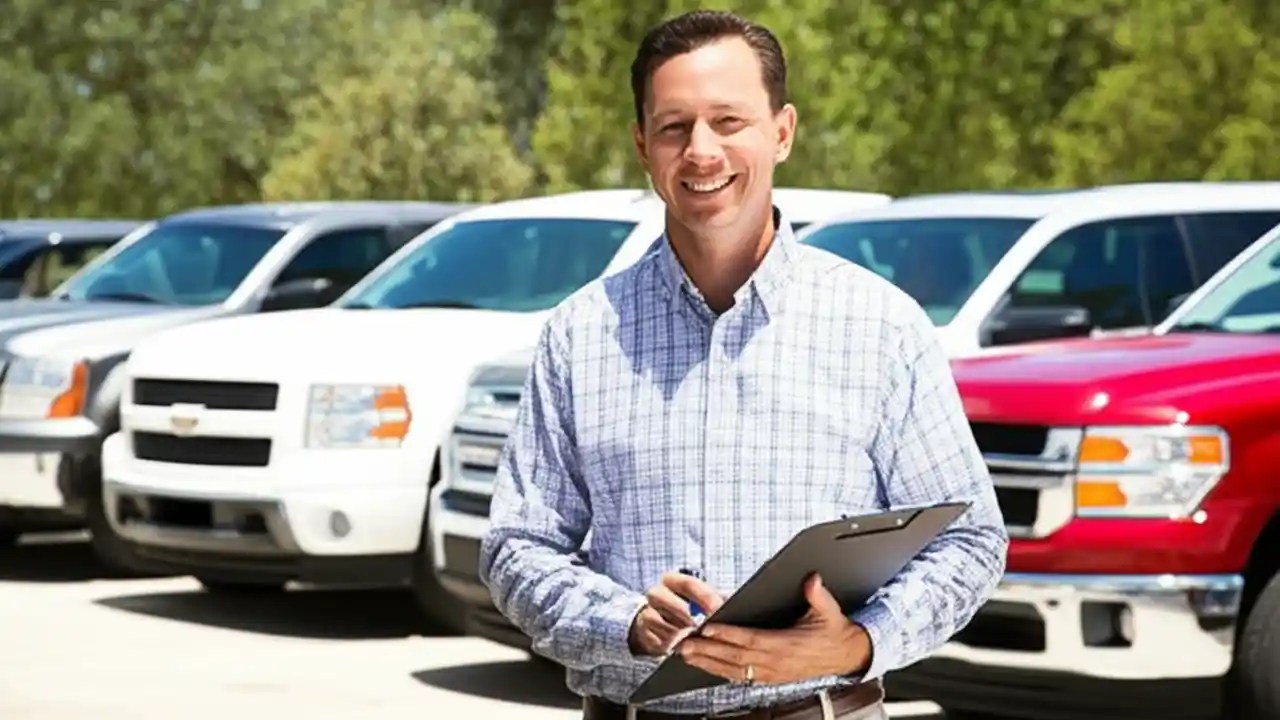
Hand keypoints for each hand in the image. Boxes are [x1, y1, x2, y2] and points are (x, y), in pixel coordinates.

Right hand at [629, 571, 725, 656]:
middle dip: (683, 612)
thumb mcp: (702, 600)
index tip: (718, 608)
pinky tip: (679, 647)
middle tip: (698, 625)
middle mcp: (657, 593)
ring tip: (689, 638)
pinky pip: (653, 637)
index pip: (688, 583)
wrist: (661, 623)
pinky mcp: (644, 632)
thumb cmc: (688, 608)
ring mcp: (648, 612)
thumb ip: (715, 598)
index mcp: (673, 581)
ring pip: (657, 619)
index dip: (703, 596)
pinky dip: (667, 642)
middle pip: (664, 597)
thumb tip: (734, 602)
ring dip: (675, 630)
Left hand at [678, 573, 870, 683]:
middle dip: (707, 650)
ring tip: (684, 654)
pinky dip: (719, 671)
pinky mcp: (771, 678)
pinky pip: (741, 677)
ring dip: (707, 662)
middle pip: (735, 657)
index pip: (752, 639)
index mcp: (787, 645)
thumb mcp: (830, 611)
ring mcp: (773, 673)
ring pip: (734, 670)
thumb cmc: (834, 631)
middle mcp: (777, 662)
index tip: (707, 628)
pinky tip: (703, 665)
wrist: (845, 655)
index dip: (728, 634)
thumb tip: (811, 580)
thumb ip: (818, 595)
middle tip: (682, 644)